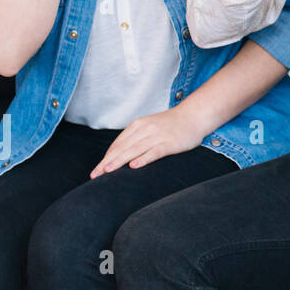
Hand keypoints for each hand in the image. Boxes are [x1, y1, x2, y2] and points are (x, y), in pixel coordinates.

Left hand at [89, 108, 207, 177]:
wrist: (194, 115)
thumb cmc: (172, 124)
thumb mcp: (151, 126)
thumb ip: (136, 137)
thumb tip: (120, 154)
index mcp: (138, 125)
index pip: (118, 144)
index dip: (106, 157)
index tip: (96, 170)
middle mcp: (145, 129)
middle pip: (123, 148)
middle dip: (107, 162)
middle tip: (95, 174)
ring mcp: (157, 136)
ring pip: (134, 150)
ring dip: (119, 161)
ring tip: (108, 171)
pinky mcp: (169, 143)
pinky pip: (154, 152)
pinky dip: (143, 159)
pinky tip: (134, 166)